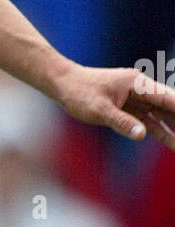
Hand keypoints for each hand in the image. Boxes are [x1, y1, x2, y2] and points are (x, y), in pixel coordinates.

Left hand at [54, 65, 174, 149]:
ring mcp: (137, 99)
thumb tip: (143, 134)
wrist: (63, 84)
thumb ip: (121, 122)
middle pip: (170, 107)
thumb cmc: (79, 93)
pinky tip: (172, 142)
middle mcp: (141, 89)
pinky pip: (150, 121)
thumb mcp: (98, 110)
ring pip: (162, 116)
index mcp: (137, 84)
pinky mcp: (130, 108)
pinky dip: (161, 131)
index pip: (168, 99)